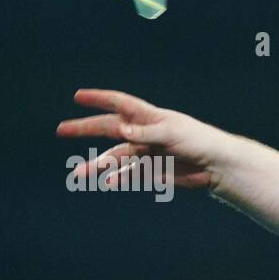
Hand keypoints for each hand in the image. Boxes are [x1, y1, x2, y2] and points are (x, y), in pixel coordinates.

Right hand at [56, 89, 229, 190]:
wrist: (216, 165)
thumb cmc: (199, 141)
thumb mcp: (173, 133)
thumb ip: (147, 132)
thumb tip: (122, 130)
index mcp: (149, 117)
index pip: (120, 103)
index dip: (99, 98)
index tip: (78, 96)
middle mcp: (143, 132)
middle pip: (109, 129)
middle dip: (85, 128)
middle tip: (62, 129)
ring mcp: (146, 151)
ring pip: (115, 156)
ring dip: (98, 163)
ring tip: (79, 174)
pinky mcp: (152, 169)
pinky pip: (129, 173)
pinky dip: (118, 178)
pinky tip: (108, 182)